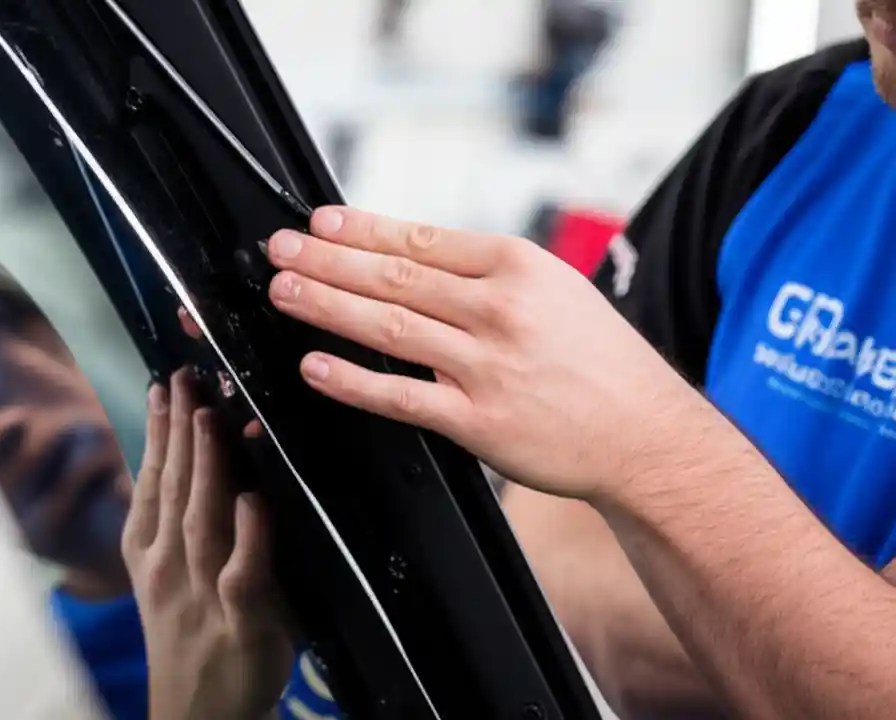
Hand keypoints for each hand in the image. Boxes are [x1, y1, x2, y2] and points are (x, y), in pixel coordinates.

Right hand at [122, 369, 291, 719]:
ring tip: (211, 414)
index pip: (152, 481)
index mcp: (147, 554)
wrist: (197, 716)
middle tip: (189, 377)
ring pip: (202, 519)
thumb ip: (177, 518)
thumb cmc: (189, 635)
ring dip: (208, 464)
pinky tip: (255, 498)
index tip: (164, 385)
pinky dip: (250, 535)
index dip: (159, 431)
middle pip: (174, 488)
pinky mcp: (241, 624)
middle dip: (181, 429)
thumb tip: (195, 453)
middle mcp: (167, 569)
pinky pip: (243, 573)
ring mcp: (201, 596)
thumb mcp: (166, 575)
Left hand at [265, 206, 707, 501]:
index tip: (319, 222)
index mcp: (518, 267)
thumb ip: (485, 276)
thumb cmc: (598, 360)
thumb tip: (409, 258)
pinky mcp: (478, 421)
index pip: (421, 240)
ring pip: (389, 327)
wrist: (646, 433)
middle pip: (395, 276)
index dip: (362, 230)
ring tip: (285, 291)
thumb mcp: (555, 290)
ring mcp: (487, 366)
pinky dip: (352, 380)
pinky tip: (315, 366)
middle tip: (281, 249)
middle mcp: (500, 310)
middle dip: (328, 260)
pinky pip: (401, 396)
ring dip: (327, 306)